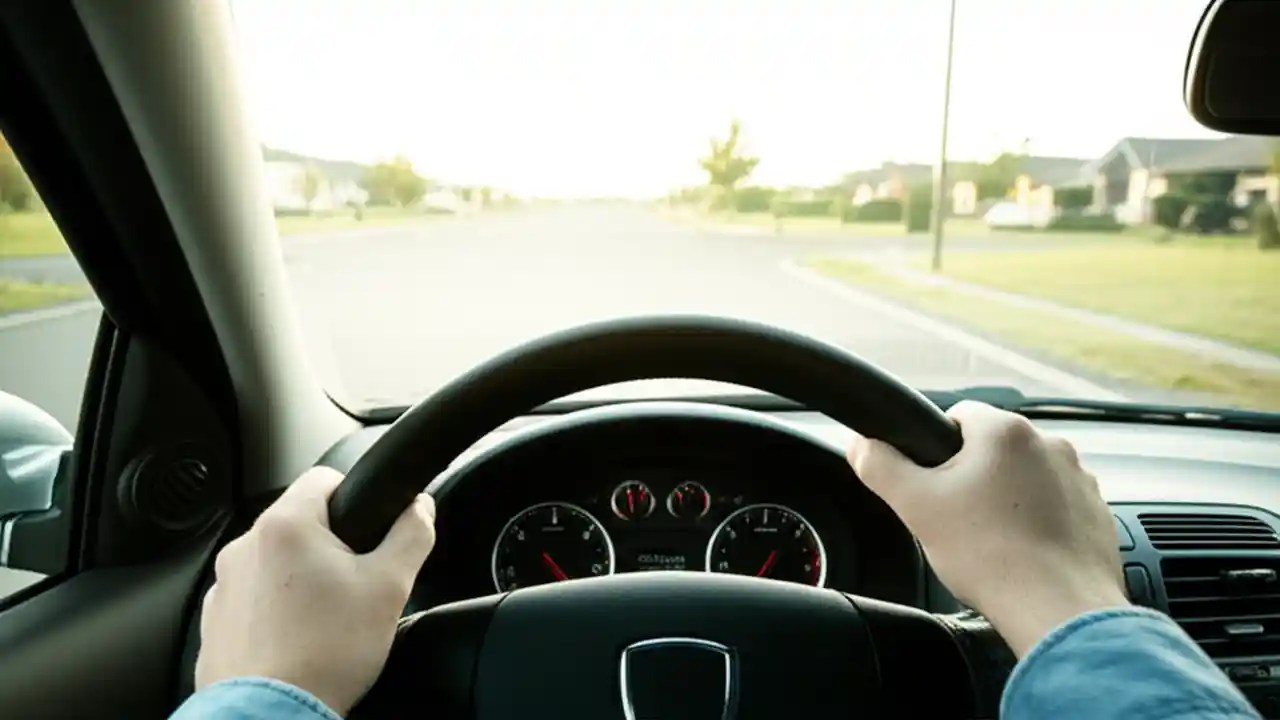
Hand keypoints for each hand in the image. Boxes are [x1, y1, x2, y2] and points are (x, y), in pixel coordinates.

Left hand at [195, 467, 435, 715]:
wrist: (270, 716)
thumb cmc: (325, 654)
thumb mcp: (389, 588)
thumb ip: (412, 535)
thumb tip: (420, 507)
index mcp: (286, 525)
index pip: (326, 477)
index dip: (357, 496)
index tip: (371, 529)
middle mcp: (245, 547)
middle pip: (301, 523)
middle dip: (332, 546)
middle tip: (357, 584)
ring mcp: (224, 586)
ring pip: (276, 562)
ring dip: (302, 579)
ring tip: (328, 619)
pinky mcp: (215, 621)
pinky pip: (254, 599)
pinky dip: (277, 611)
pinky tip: (299, 639)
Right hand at [848, 401, 1127, 657]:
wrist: (1057, 610)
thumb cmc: (989, 556)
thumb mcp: (915, 506)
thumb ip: (879, 466)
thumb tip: (862, 446)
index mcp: (1005, 431)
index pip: (957, 416)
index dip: (935, 451)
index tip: (932, 486)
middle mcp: (1051, 444)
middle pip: (992, 450)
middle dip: (972, 478)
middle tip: (957, 519)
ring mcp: (1080, 478)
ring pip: (1025, 478)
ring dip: (1007, 499)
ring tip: (991, 541)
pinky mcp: (1097, 512)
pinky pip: (1056, 507)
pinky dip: (1038, 523)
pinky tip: (1023, 553)